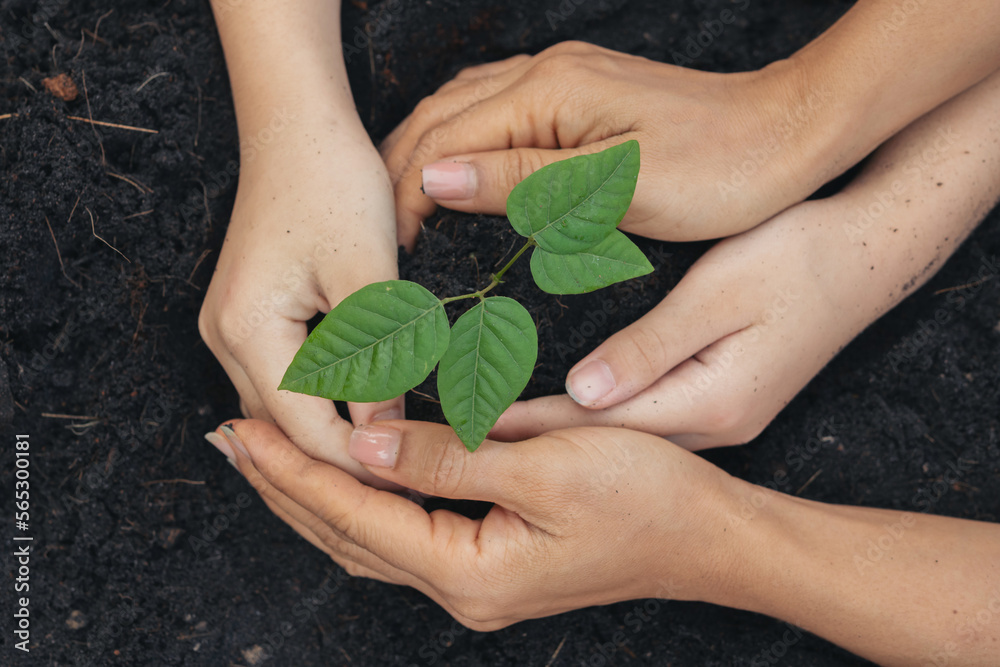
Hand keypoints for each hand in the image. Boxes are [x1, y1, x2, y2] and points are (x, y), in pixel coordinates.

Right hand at [199, 131, 401, 484]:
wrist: (298, 128)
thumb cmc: (333, 184)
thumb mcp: (369, 273)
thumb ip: (379, 358)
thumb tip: (391, 434)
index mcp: (247, 330)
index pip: (305, 429)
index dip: (359, 460)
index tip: (412, 480)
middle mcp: (224, 338)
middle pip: (285, 431)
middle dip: (343, 458)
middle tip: (404, 484)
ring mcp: (230, 329)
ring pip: (282, 411)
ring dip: (331, 436)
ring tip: (388, 459)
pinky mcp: (250, 318)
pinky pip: (283, 382)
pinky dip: (322, 404)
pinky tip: (360, 414)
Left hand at [207, 419, 745, 628]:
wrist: (712, 538)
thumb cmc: (646, 499)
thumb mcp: (547, 466)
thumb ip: (450, 458)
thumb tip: (366, 443)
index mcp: (470, 571)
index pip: (358, 514)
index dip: (296, 470)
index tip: (243, 430)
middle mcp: (463, 590)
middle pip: (349, 537)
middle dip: (285, 488)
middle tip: (229, 443)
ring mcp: (476, 583)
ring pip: (370, 541)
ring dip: (314, 498)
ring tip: (265, 461)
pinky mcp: (492, 565)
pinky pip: (403, 538)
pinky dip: (361, 505)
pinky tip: (345, 482)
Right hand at [381, 40, 838, 248]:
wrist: (791, 133)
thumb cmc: (720, 170)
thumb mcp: (617, 187)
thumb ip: (519, 182)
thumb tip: (433, 181)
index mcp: (547, 92)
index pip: (443, 143)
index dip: (406, 198)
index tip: (393, 254)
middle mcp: (545, 72)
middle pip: (441, 117)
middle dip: (401, 172)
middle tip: (383, 235)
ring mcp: (563, 77)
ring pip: (463, 107)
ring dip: (427, 153)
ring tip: (404, 206)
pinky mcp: (581, 92)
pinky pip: (498, 107)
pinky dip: (465, 139)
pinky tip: (461, 166)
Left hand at [490, 66, 999, 449]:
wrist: (870, 255)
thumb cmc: (797, 260)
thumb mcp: (719, 295)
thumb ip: (648, 347)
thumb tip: (578, 391)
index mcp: (709, 405)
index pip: (595, 427)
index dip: (526, 424)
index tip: (467, 422)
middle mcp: (711, 427)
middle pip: (600, 442)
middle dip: (530, 436)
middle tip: (462, 430)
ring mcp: (717, 420)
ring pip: (616, 436)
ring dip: (556, 428)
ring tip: (488, 421)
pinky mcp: (719, 403)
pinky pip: (638, 420)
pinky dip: (592, 415)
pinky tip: (557, 404)